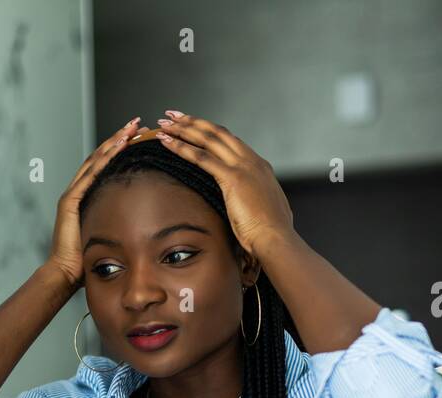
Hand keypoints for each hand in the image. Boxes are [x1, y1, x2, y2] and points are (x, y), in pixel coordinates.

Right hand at [47, 116, 141, 288]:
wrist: (67, 274)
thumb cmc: (88, 259)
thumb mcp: (109, 233)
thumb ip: (121, 221)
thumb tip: (146, 217)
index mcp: (87, 196)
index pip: (105, 165)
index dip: (121, 148)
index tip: (140, 136)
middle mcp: (77, 190)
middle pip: (100, 156)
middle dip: (119, 138)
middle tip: (138, 124)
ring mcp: (72, 194)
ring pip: (95, 160)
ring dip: (113, 143)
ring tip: (130, 129)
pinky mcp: (70, 201)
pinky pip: (89, 175)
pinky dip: (104, 159)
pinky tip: (118, 148)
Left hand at [152, 111, 294, 259]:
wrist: (276, 238)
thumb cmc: (271, 232)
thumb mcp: (265, 209)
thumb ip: (256, 201)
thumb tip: (252, 206)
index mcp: (259, 166)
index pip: (230, 141)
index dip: (209, 132)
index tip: (194, 126)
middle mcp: (251, 161)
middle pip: (217, 133)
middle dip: (193, 122)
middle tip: (173, 115)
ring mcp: (243, 167)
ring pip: (208, 139)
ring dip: (183, 129)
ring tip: (164, 123)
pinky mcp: (233, 178)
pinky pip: (202, 157)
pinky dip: (182, 147)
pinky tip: (166, 142)